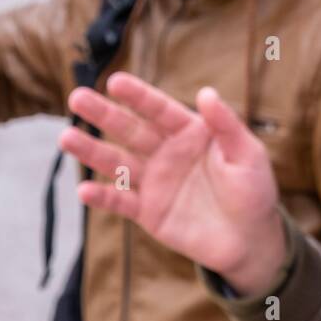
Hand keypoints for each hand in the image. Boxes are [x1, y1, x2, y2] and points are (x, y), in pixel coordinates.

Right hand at [61, 72, 286, 295]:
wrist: (250, 239)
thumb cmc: (254, 191)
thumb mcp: (248, 154)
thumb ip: (227, 126)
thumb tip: (206, 92)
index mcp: (191, 132)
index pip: (160, 109)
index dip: (138, 96)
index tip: (114, 81)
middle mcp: (167, 152)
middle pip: (130, 130)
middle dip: (103, 114)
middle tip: (77, 98)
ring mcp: (155, 181)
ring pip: (118, 162)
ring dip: (92, 151)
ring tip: (66, 138)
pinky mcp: (149, 212)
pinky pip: (121, 202)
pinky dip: (103, 197)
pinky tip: (83, 189)